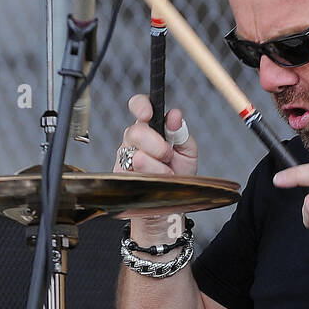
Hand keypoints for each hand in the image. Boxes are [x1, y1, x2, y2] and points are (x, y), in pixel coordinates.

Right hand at [115, 97, 197, 242]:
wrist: (171, 202)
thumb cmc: (179, 175)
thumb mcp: (187, 152)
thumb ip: (181, 132)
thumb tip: (175, 116)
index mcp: (151, 127)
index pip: (140, 106)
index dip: (141, 106)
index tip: (148, 115)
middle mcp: (135, 139)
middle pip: (136, 131)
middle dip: (157, 146)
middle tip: (168, 155)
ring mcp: (125, 156)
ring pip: (137, 156)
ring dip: (157, 167)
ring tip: (167, 174)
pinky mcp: (121, 175)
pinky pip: (134, 174)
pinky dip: (152, 179)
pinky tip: (156, 181)